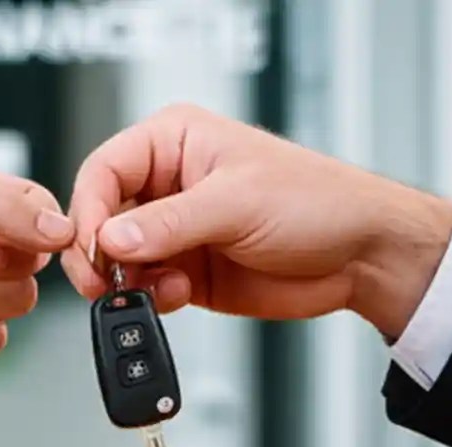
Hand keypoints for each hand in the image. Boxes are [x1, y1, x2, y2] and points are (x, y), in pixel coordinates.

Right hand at [61, 104, 451, 338]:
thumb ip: (169, 222)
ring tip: (159, 288)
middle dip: (99, 252)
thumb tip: (112, 237)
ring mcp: (176, 230)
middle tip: (105, 281)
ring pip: (118, 258)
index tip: (92, 246)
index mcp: (175, 142)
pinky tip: (179, 294)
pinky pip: (145, 288)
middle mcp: (168, 184)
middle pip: (101, 217)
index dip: (89, 210)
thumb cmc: (319, 201)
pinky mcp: (186, 271)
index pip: (105, 169)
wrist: (362, 257)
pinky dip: (151, 298)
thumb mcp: (238, 202)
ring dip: (128, 280)